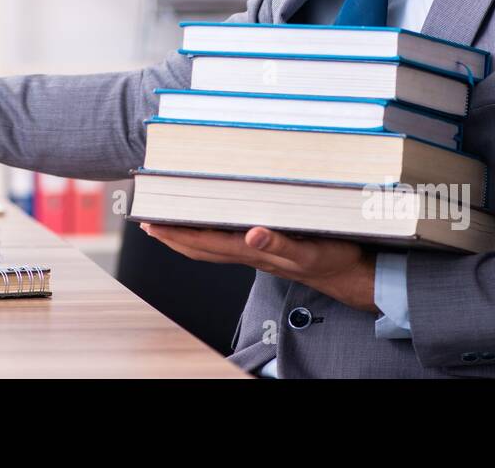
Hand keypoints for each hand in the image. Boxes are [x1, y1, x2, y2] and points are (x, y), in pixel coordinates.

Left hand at [140, 222, 378, 313]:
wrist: (349, 273)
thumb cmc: (330, 258)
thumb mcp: (308, 250)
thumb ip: (279, 242)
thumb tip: (252, 232)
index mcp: (252, 250)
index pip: (204, 241)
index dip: (177, 232)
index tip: (153, 221)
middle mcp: (247, 252)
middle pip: (199, 247)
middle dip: (172, 235)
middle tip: (146, 221)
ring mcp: (254, 252)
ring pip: (209, 247)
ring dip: (185, 237)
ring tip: (164, 224)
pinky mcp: (263, 248)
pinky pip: (224, 243)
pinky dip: (206, 234)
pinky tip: (204, 225)